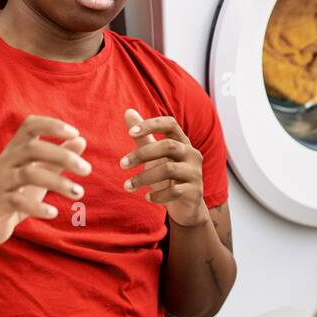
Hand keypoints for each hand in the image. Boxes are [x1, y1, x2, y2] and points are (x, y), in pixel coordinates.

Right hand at [0, 115, 91, 247]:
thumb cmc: (15, 194)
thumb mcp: (39, 174)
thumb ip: (58, 159)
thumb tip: (81, 140)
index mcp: (14, 150)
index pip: (30, 125)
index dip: (52, 125)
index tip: (76, 132)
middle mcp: (5, 162)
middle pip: (33, 148)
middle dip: (63, 156)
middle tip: (87, 170)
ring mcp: (0, 182)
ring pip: (29, 174)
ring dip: (58, 182)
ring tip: (78, 193)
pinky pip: (18, 201)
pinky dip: (38, 207)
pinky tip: (54, 213)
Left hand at [120, 108, 209, 227]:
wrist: (186, 205)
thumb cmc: (168, 177)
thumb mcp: (154, 155)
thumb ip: (143, 136)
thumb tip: (128, 111)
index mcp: (182, 142)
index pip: (170, 124)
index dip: (151, 125)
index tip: (130, 132)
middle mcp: (192, 154)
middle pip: (168, 146)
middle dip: (142, 154)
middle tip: (122, 164)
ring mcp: (195, 173)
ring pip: (169, 169)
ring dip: (144, 177)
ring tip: (127, 186)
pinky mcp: (195, 192)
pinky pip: (174, 191)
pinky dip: (158, 195)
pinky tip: (147, 198)